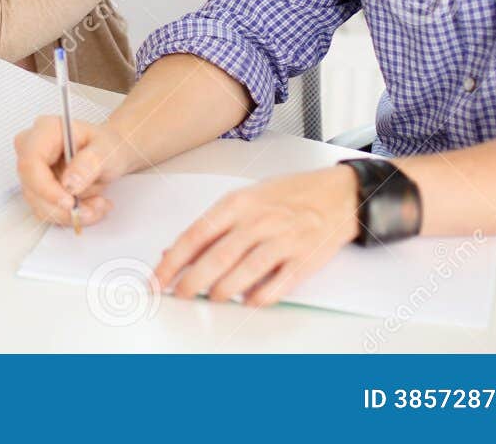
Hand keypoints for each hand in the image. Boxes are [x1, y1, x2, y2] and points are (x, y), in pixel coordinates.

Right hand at [14, 115, 136, 226]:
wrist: (109, 154)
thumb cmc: (106, 145)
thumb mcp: (106, 149)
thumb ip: (90, 162)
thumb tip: (70, 182)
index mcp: (46, 130)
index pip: (30, 162)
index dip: (46, 187)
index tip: (69, 202)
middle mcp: (33, 148)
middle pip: (32, 186)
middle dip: (62, 206)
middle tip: (92, 208)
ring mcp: (33, 169)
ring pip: (39, 203)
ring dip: (69, 213)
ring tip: (97, 204)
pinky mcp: (37, 187)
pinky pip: (46, 210)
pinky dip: (68, 215)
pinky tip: (88, 206)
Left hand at [154, 166, 361, 305]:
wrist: (337, 194)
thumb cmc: (288, 195)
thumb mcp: (245, 199)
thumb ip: (213, 225)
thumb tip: (176, 252)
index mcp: (238, 203)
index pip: (195, 235)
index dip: (172, 261)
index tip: (157, 278)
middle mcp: (258, 221)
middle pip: (216, 258)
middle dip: (192, 281)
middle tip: (179, 294)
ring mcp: (282, 240)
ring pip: (243, 274)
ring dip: (222, 292)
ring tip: (212, 297)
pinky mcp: (303, 260)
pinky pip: (276, 286)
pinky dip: (258, 298)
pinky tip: (248, 301)